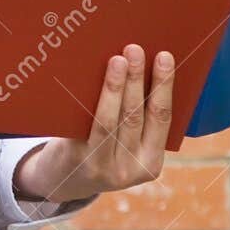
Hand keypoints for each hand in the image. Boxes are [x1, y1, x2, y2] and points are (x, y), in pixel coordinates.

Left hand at [13, 44, 173, 204]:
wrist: (65, 179)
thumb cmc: (102, 149)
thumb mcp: (129, 147)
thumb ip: (139, 120)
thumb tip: (142, 65)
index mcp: (150, 163)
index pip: (162, 119)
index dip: (163, 86)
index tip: (164, 56)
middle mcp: (128, 169)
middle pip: (134, 116)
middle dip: (136, 80)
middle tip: (134, 50)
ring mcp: (101, 166)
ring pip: (109, 120)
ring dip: (114, 87)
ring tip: (116, 60)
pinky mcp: (75, 159)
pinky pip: (83, 125)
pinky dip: (87, 100)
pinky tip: (86, 79)